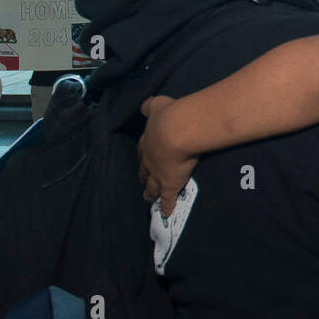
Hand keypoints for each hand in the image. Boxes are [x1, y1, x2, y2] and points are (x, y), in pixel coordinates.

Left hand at [138, 95, 196, 216]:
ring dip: (149, 192)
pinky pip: (167, 198)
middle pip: (144, 170)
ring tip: (147, 197)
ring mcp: (158, 174)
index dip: (142, 155)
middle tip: (142, 180)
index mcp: (148, 141)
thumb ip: (149, 105)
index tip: (141, 158)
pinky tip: (165, 213)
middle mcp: (150, 159)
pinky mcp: (169, 185)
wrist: (177, 132)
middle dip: (143, 175)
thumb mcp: (157, 105)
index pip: (142, 150)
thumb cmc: (168, 116)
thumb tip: (145, 105)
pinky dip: (166, 206)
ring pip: (152, 186)